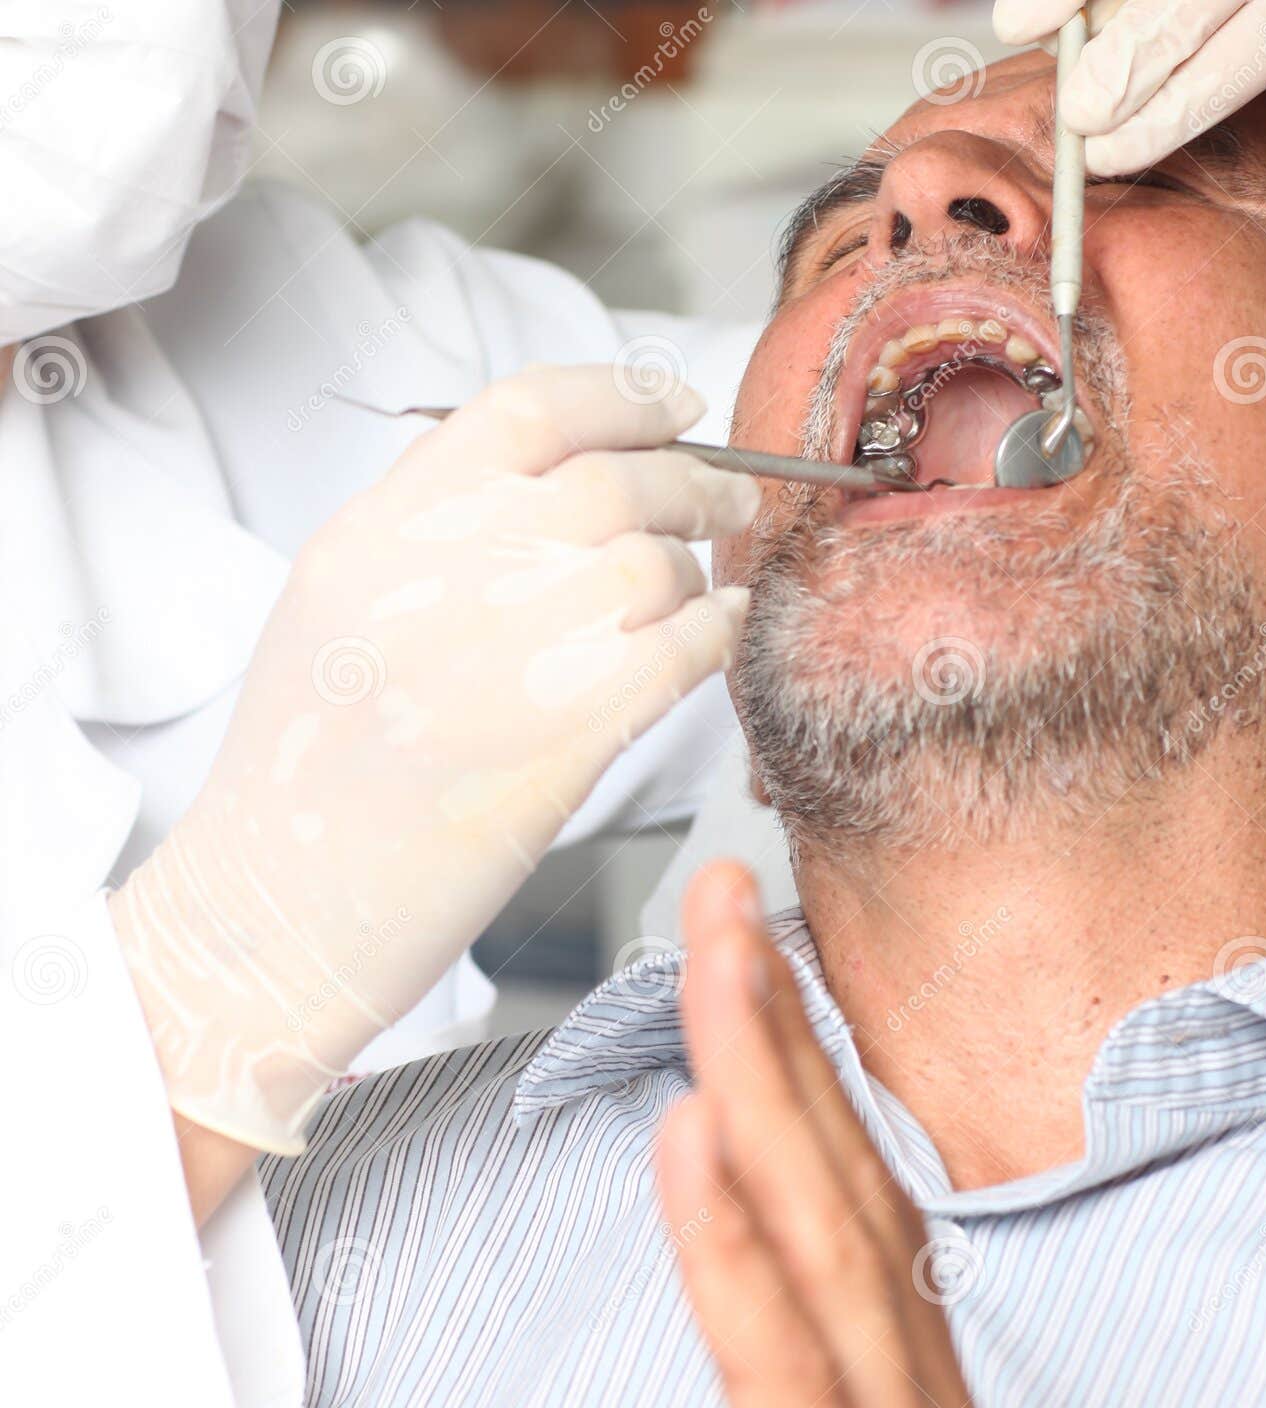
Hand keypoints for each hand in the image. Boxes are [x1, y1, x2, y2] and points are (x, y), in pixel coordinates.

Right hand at [112, 365, 756, 1156]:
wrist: (284, 905)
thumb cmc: (308, 770)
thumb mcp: (335, 607)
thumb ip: (433, 529)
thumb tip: (558, 482)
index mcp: (380, 527)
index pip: (526, 408)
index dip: (620, 394)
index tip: (674, 403)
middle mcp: (445, 569)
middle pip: (613, 478)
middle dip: (693, 476)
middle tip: (730, 493)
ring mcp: (508, 650)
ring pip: (655, 562)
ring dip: (702, 567)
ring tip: (711, 581)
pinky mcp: (568, 734)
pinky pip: (682, 650)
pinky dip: (716, 632)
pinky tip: (719, 633)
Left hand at [657, 862, 1034, 1407]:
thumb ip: (802, 1397)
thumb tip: (753, 1330)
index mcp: (903, 1368)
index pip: (849, 1176)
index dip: (804, 1055)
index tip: (761, 952)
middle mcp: (907, 1380)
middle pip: (837, 1167)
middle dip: (778, 1020)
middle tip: (731, 897)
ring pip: (816, 1227)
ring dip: (759, 1078)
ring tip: (716, 960)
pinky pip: (777, 1359)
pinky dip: (733, 1238)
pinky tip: (698, 1136)